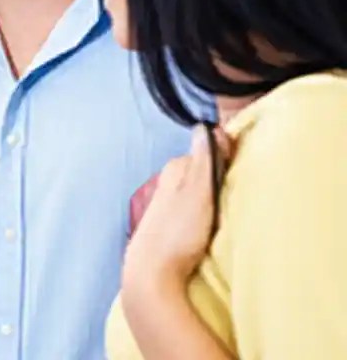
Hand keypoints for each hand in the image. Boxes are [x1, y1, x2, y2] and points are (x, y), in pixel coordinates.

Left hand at [124, 124, 232, 288]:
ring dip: (215, 200)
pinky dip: (205, 215)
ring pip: (200, 193)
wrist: (153, 272)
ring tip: (227, 216)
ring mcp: (168, 203)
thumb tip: (206, 125)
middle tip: (239, 198)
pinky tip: (211, 228)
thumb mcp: (198, 191)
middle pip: (205, 174)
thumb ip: (205, 159)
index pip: (211, 152)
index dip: (230, 162)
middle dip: (222, 181)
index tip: (245, 175)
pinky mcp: (170, 224)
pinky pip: (195, 211)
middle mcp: (168, 181)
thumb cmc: (178, 231)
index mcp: (176, 168)